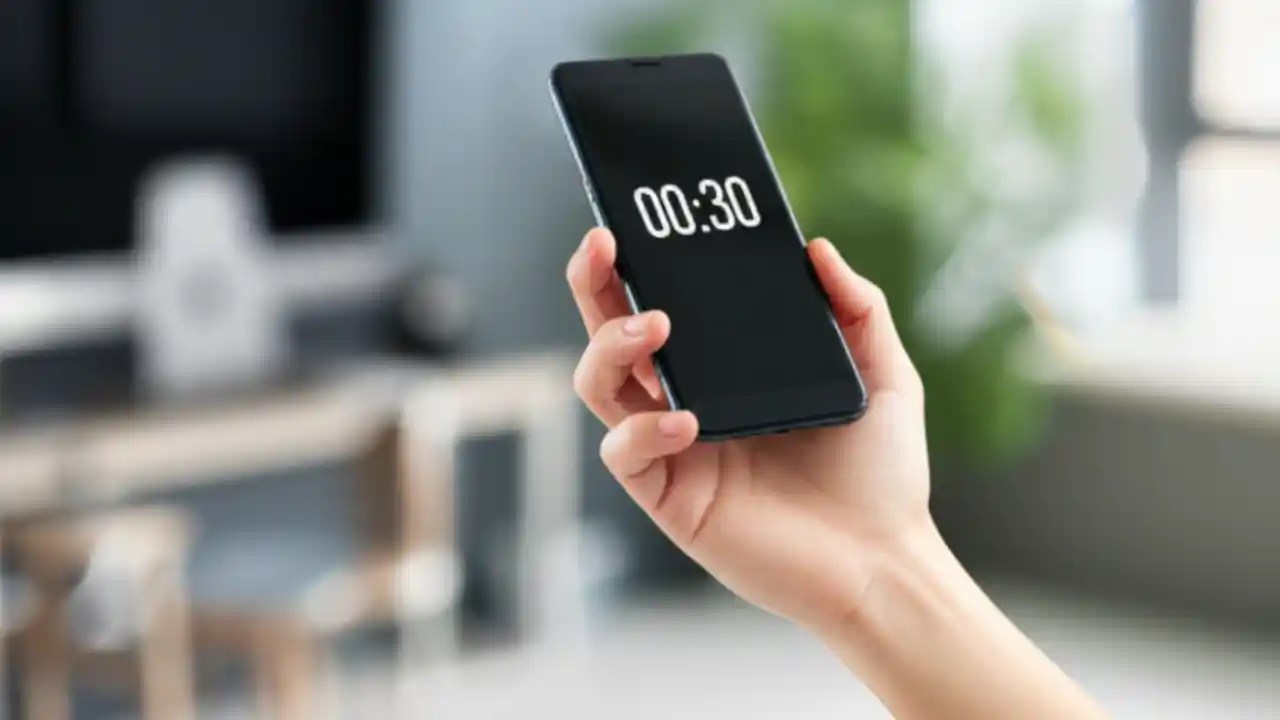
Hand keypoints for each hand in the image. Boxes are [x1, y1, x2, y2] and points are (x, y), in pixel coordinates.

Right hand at [566, 228, 929, 632]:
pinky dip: (642, 430)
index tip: (634, 224)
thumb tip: (816, 248)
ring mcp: (674, 450)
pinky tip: (685, 421)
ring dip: (610, 345)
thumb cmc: (881, 476)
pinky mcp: (671, 497)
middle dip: (595, 285)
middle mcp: (688, 403)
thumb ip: (858, 308)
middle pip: (612, 336)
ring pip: (599, 386)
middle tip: (602, 244)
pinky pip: (624, 454)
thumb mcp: (883, 375)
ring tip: (653, 324)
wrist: (883, 561)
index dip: (637, 266)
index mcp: (726, 373)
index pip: (662, 306)